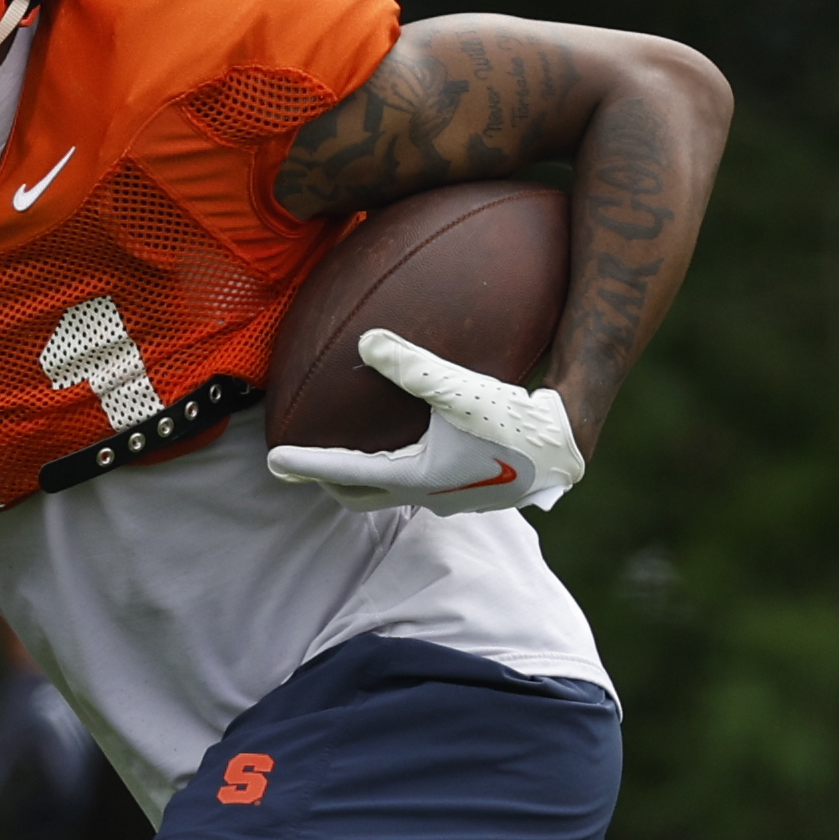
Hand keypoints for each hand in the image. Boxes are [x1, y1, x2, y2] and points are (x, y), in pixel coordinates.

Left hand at [266, 329, 588, 515]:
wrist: (567, 446)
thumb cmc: (517, 420)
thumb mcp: (461, 387)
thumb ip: (411, 365)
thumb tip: (364, 341)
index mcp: (417, 478)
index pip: (345, 473)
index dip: (305, 465)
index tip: (271, 461)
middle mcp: (429, 497)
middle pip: (361, 496)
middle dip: (327, 481)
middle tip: (301, 465)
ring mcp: (451, 499)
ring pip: (392, 492)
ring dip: (364, 477)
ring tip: (349, 455)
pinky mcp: (472, 489)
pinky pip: (421, 482)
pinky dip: (398, 468)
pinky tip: (412, 442)